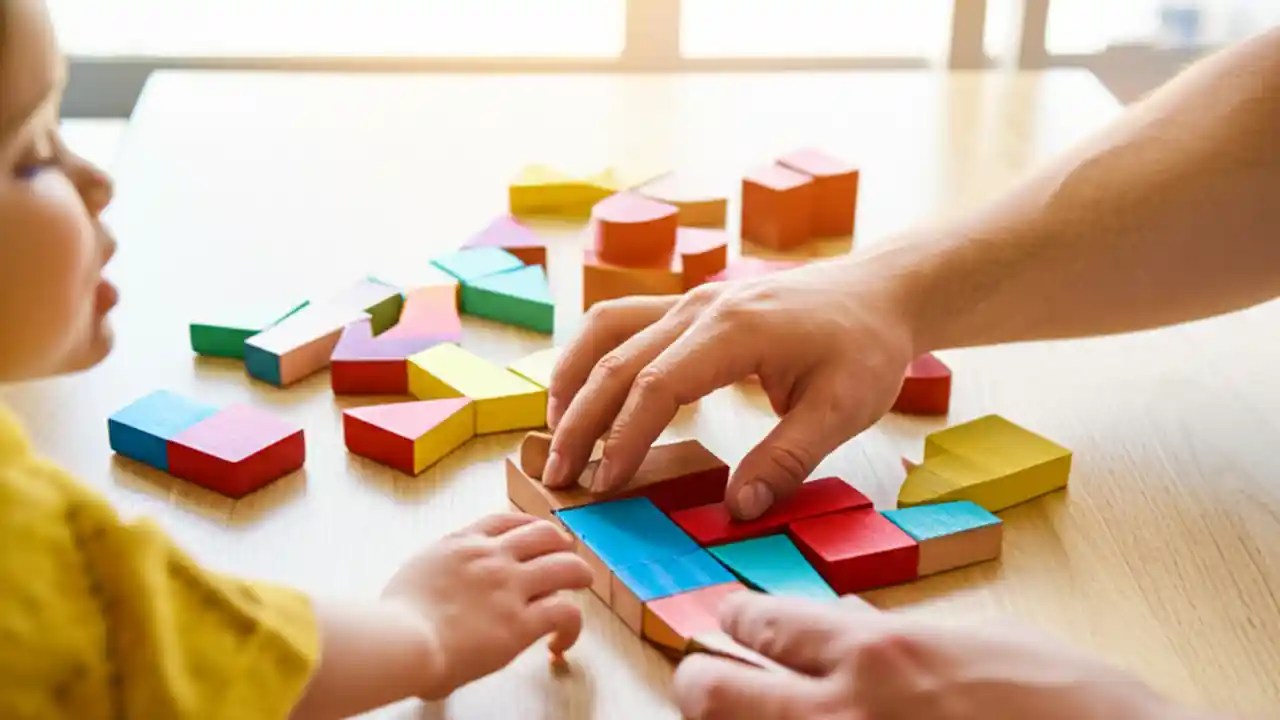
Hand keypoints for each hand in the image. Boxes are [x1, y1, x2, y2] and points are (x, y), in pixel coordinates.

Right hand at [381, 513, 592, 698]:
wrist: (400, 639)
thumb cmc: (394, 619)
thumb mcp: (414, 573)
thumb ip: (437, 571)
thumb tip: (437, 591)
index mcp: (462, 544)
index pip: (506, 521)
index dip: (528, 526)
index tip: (536, 536)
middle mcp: (492, 557)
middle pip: (545, 534)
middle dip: (561, 545)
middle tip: (567, 559)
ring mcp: (510, 587)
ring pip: (567, 566)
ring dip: (579, 575)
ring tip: (580, 588)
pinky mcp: (522, 622)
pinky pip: (565, 614)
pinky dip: (571, 628)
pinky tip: (560, 642)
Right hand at [546, 255, 917, 518]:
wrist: (879, 291)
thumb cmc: (865, 348)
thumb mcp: (843, 409)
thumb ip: (787, 459)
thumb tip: (738, 509)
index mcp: (734, 331)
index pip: (657, 387)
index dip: (624, 439)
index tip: (604, 485)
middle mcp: (701, 307)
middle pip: (616, 360)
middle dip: (580, 421)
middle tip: (557, 476)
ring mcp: (692, 299)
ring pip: (606, 330)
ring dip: (572, 380)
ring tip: (554, 433)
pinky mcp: (691, 304)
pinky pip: (623, 321)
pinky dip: (592, 356)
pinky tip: (583, 393)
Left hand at [673, 592, 1198, 719]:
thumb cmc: (1066, 707)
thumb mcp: (974, 646)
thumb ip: (892, 640)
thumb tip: (840, 625)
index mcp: (877, 653)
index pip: (764, 623)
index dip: (736, 619)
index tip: (727, 620)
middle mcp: (843, 713)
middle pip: (713, 693)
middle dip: (699, 681)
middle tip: (702, 676)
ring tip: (736, 716)